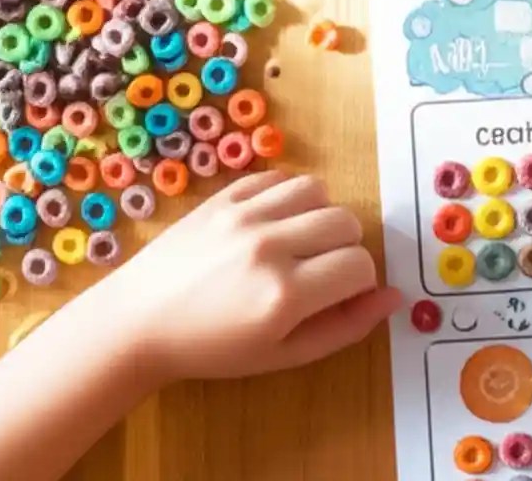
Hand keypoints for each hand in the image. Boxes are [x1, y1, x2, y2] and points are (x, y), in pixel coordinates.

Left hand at [97, 171, 401, 381]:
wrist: (137, 323)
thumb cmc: (213, 348)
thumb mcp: (284, 354)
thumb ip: (345, 327)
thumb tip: (393, 297)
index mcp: (285, 295)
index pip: (359, 266)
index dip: (359, 282)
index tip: (336, 295)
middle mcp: (268, 247)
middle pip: (346, 223)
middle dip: (345, 247)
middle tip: (318, 270)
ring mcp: (242, 216)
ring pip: (317, 190)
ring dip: (320, 214)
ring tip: (299, 240)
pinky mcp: (221, 198)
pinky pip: (278, 176)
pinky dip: (289, 195)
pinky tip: (275, 221)